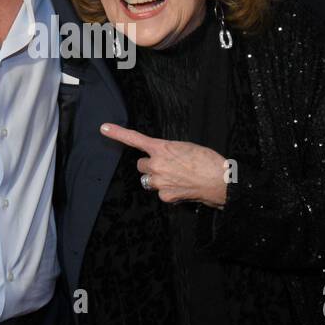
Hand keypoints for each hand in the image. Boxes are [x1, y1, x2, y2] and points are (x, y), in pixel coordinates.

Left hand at [100, 123, 229, 208]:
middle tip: (168, 167)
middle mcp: (156, 165)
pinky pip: (160, 193)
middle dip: (151, 166)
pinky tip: (182, 188)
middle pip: (142, 165)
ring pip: (149, 180)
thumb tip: (162, 159)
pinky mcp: (164, 196)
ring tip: (178, 178)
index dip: (118, 133)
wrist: (220, 180)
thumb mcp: (186, 147)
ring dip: (158, 178)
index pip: (135, 139)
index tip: (104, 128)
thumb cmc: (208, 161)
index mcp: (162, 148)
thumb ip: (168, 152)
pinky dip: (169, 191)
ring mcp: (159, 182)